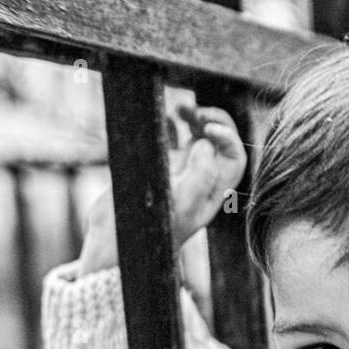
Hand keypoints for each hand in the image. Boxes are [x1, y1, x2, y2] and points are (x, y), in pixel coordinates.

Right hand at [76, 104, 247, 276]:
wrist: (113, 242)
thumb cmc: (148, 227)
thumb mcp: (179, 203)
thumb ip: (200, 175)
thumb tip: (207, 144)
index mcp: (210, 193)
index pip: (234, 158)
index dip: (227, 137)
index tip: (205, 127)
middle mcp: (200, 183)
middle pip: (221, 145)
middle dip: (212, 121)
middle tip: (194, 112)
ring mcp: (180, 175)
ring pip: (198, 139)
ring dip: (193, 118)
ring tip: (179, 107)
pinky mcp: (159, 170)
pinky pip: (173, 141)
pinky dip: (172, 125)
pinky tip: (165, 118)